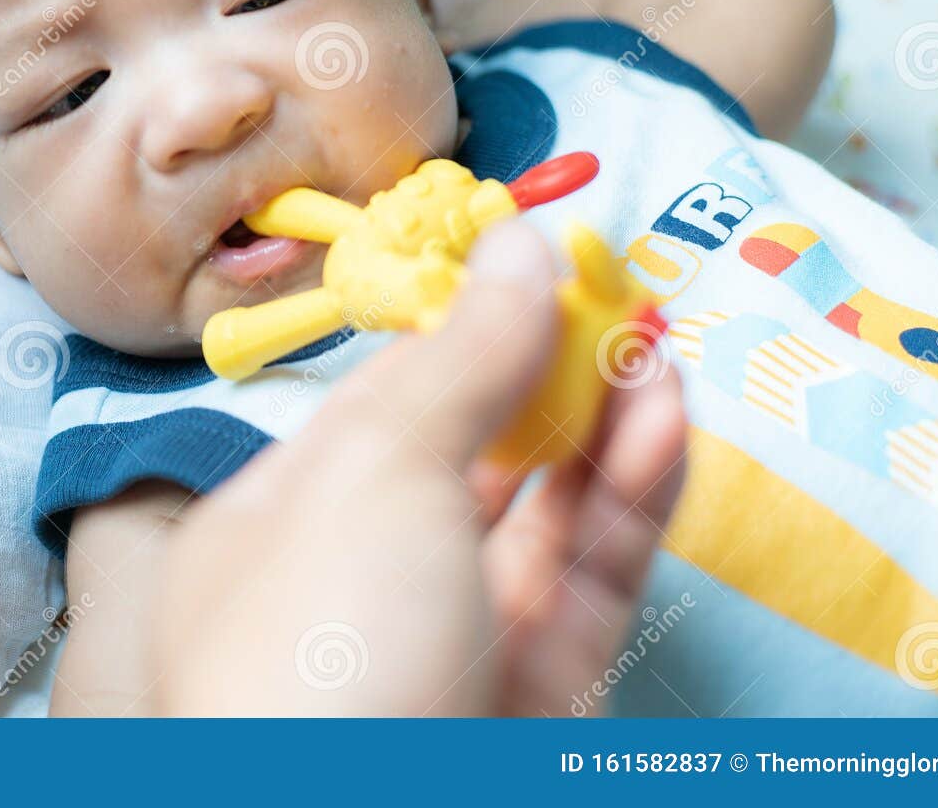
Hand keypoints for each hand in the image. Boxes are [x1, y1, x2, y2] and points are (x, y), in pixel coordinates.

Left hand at [154, 220, 685, 715]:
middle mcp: (356, 582)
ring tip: (656, 337)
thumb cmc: (329, 644)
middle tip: (617, 289)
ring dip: (601, 421)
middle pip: (466, 452)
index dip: (456, 324)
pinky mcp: (535, 698)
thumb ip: (460, 359)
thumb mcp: (378, 474)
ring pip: (539, 514)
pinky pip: (589, 582)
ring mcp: (449, 643)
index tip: (531, 257)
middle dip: (543, 368)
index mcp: (273, 524)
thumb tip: (517, 239)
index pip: (374, 403)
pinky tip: (665, 417)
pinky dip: (630, 497)